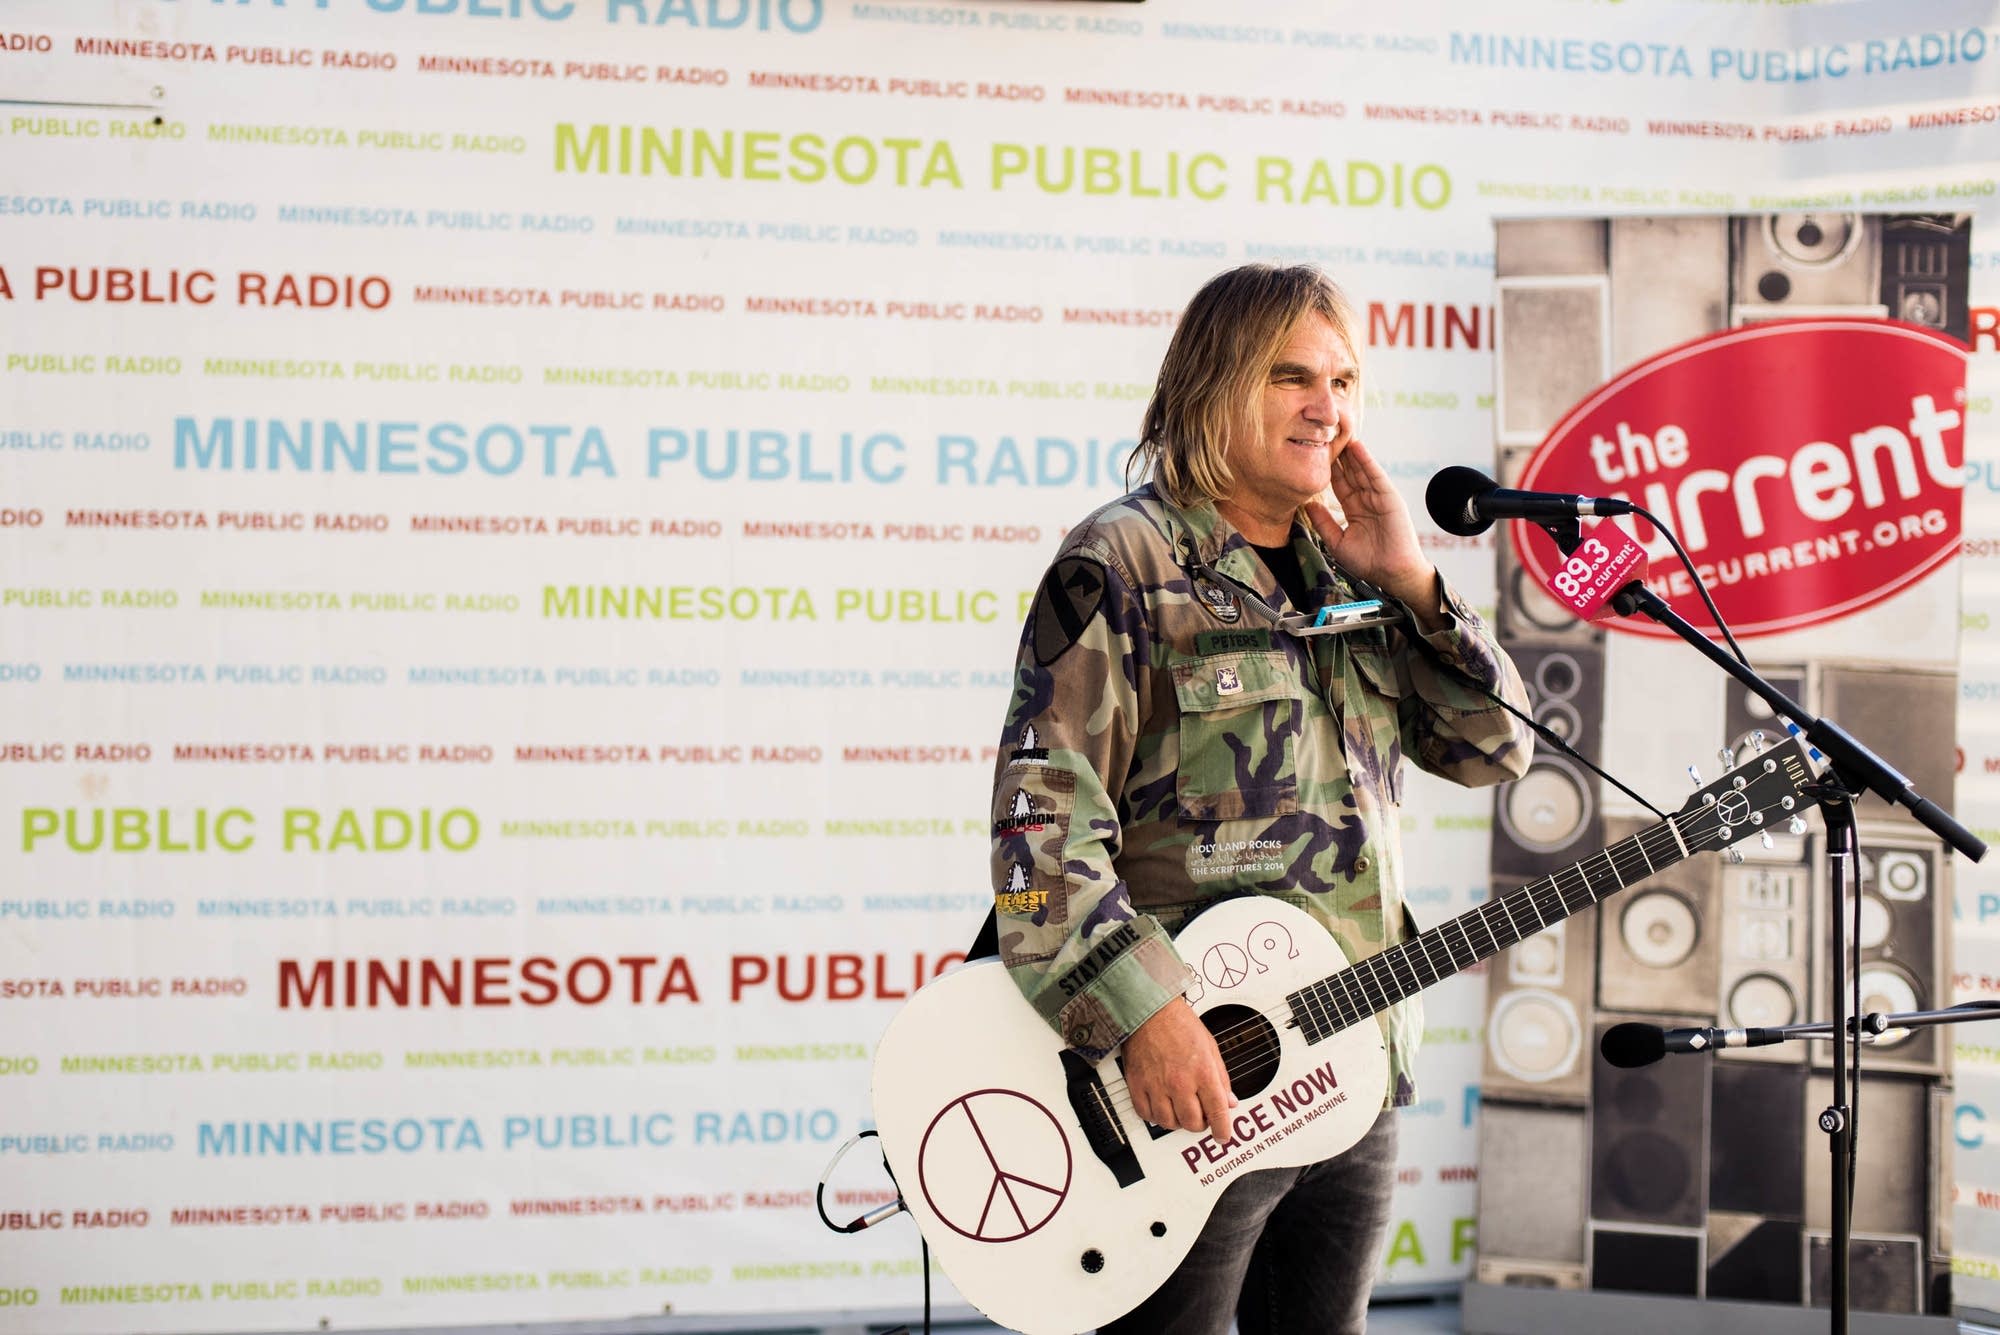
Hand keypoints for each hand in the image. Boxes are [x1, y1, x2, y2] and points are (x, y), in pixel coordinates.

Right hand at [1121, 999, 1235, 1144]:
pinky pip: (1146, 1114)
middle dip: (1200, 1124)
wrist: (1149, 1009)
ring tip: (1180, 1109)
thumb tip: (1229, 1101)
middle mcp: (1179, 1081)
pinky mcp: (1137, 1084)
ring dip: (1177, 1122)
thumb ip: (1221, 1078)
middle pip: (1192, 1123)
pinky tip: (1161, 1106)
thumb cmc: (1179, 1023)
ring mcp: (1156, 1085)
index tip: (1223, 1135)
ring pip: (1169, 1123)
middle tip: (1201, 1115)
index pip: (1217, 1112)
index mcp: (1202, 1071)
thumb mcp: (1210, 1047)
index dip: (1222, 1130)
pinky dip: (1155, 1116)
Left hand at [1304, 437, 1439, 618]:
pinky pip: (1375, 474)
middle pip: (1350, 472)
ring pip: (1361, 469)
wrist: (1391, 573)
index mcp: (1354, 509)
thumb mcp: (1338, 542)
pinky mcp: (1389, 496)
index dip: (1328, 469)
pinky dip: (1366, 460)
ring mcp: (1378, 496)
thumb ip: (1324, 523)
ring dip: (1350, 451)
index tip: (1314, 453)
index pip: (1339, 484)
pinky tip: (1356, 446)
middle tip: (1324, 434)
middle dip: (1338, 454)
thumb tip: (1307, 505)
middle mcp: (1366, 499)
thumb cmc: (1368, 562)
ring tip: (1338, 432)